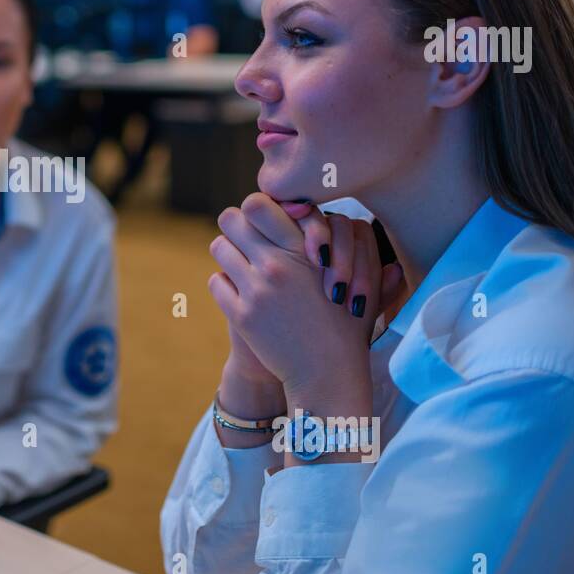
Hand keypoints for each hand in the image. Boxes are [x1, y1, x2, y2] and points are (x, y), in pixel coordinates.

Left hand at [208, 193, 402, 406]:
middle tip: (248, 239)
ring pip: (218, 247)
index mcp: (304, 249)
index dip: (257, 208)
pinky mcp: (241, 315)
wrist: (328, 371)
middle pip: (230, 219)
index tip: (264, 220)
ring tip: (244, 265)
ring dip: (230, 254)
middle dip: (238, 226)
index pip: (257, 203)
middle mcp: (276, 265)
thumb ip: (340, 235)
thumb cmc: (348, 320)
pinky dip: (226, 285)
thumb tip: (309, 205)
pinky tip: (241, 292)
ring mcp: (256, 290)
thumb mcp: (357, 272)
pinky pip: (216, 281)